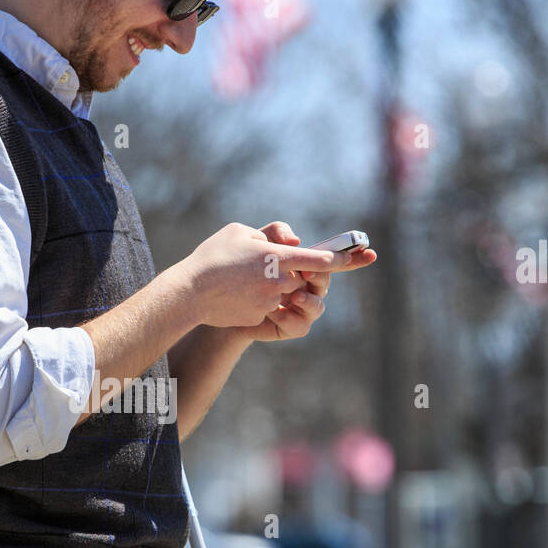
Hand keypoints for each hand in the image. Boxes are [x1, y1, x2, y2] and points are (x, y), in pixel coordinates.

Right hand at [181, 221, 349, 329]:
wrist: (189, 292)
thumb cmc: (212, 256)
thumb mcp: (239, 230)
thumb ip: (272, 233)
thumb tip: (295, 242)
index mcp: (277, 257)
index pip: (319, 259)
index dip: (342, 259)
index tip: (357, 256)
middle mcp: (278, 281)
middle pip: (301, 278)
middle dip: (291, 274)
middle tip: (264, 268)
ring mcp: (270, 302)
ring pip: (284, 293)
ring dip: (272, 287)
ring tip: (243, 280)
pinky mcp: (260, 317)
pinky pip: (267, 308)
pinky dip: (255, 300)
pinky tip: (234, 294)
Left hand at [238, 220, 376, 342]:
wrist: (221, 299)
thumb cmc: (241, 270)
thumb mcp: (256, 244)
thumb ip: (276, 233)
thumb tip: (295, 238)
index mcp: (305, 265)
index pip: (331, 260)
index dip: (352, 257)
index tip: (369, 251)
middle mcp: (308, 286)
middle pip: (326, 281)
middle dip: (320, 276)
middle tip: (306, 272)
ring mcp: (301, 308)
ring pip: (318, 306)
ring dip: (308, 300)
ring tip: (292, 296)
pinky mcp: (290, 326)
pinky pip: (300, 325)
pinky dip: (289, 318)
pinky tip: (273, 312)